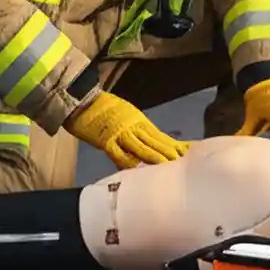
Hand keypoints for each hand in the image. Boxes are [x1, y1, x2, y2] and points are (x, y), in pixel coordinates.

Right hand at [64, 92, 189, 168]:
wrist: (82, 99)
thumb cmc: (103, 108)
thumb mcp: (127, 115)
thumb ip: (137, 128)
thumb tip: (149, 142)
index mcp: (139, 122)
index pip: (160, 136)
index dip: (174, 145)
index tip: (187, 152)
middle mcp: (134, 127)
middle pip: (155, 142)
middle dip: (169, 152)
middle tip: (184, 162)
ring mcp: (120, 134)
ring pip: (141, 147)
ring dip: (155, 157)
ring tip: (168, 166)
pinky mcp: (106, 141)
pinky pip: (119, 154)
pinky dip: (128, 162)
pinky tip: (137, 169)